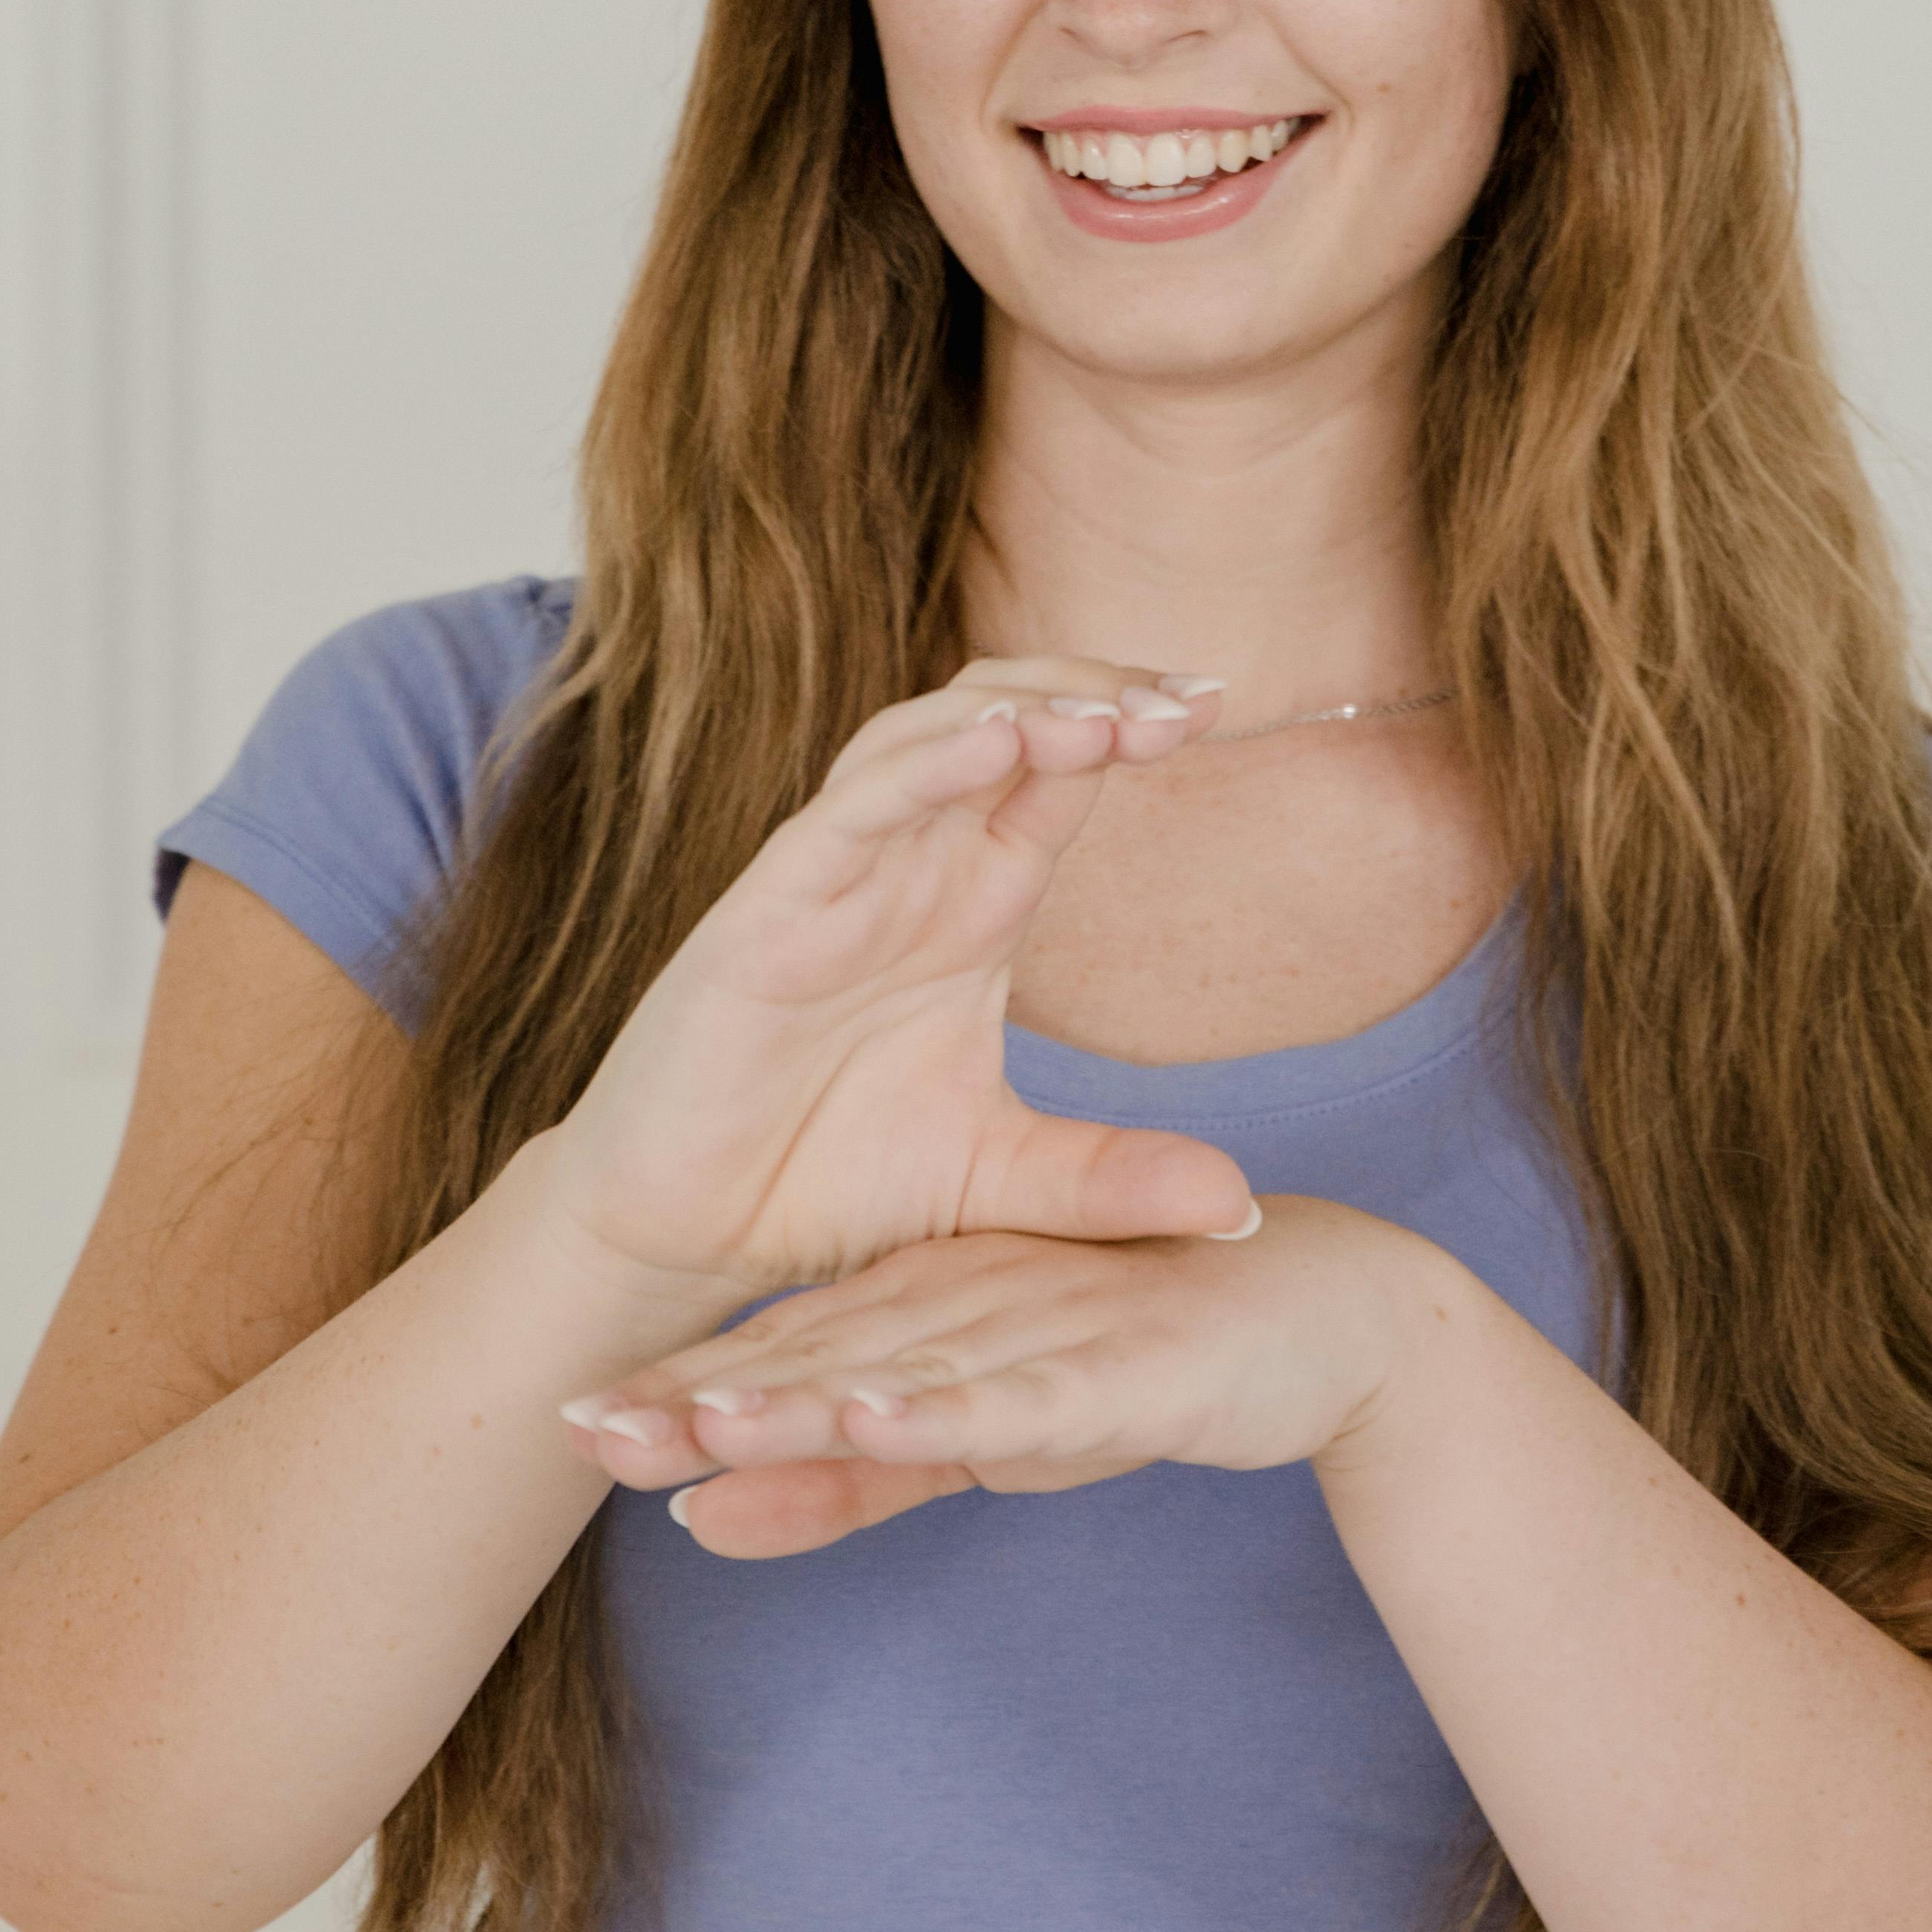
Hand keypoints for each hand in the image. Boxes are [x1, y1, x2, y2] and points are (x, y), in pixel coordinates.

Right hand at [525, 661, 1257, 1307]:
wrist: (688, 1241)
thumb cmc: (830, 1187)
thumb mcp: (1000, 1184)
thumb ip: (1110, 1185)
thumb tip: (1244, 1213)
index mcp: (970, 905)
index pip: (1058, 774)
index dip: (1128, 723)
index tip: (1214, 707)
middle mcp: (907, 871)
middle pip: (1001, 720)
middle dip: (1090, 689)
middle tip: (1182, 700)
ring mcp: (834, 882)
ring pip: (922, 739)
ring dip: (1015, 710)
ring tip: (1107, 712)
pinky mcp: (765, 915)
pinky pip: (846, 812)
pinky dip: (921, 768)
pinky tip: (996, 743)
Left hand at [559, 1196, 1415, 1556]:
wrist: (1315, 1319)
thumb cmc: (1127, 1367)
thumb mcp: (969, 1444)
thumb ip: (840, 1486)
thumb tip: (693, 1526)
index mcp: (917, 1305)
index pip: (774, 1352)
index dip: (672, 1387)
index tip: (563, 1424)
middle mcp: (961, 1297)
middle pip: (811, 1355)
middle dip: (697, 1394)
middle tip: (580, 1426)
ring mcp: (1038, 1323)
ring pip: (900, 1367)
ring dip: (800, 1397)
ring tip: (696, 1427)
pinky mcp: (1119, 1359)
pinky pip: (1024, 1387)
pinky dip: (951, 1401)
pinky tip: (881, 1413)